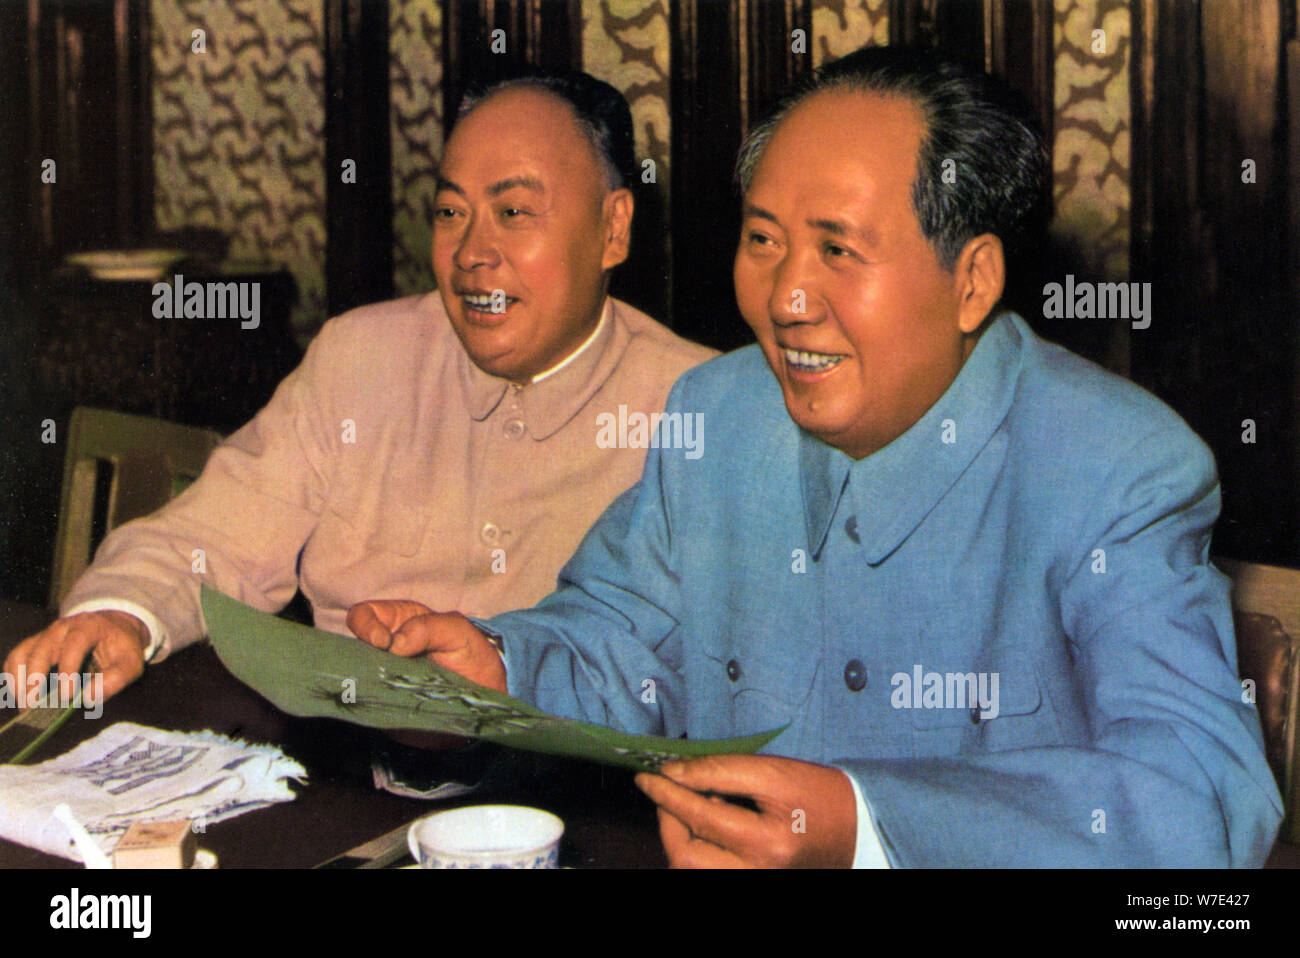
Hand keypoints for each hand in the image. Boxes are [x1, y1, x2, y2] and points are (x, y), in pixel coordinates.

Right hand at [3, 610, 148, 707]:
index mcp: (88, 627)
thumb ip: (115, 680)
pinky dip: (14, 677)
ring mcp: (45, 635)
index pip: (74, 646)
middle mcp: (62, 628)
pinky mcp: (35, 645)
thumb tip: (88, 699)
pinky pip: (16, 658)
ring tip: (25, 705)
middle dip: (35, 679)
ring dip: (19, 680)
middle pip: (41, 650)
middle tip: (34, 706)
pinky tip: (20, 696)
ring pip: (23, 654)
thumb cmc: (122, 648)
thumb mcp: (131, 663)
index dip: (68, 671)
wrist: (114, 628)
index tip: (65, 697)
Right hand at [346, 600, 505, 692]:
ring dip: (364, 682)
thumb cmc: (471, 656)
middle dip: (360, 657)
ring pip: (353, 676)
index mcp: (398, 622)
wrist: (483, 700)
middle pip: (349, 647)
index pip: (363, 615)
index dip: (365, 625)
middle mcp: (383, 649)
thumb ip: (429, 628)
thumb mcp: (458, 632)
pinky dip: (369, 704)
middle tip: (384, 669)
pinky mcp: (383, 705)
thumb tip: (394, 644)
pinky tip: (386, 705)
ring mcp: (381, 677)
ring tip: (388, 688)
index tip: (384, 643)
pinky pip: (364, 704)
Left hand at [634, 754, 857, 867]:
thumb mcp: (773, 773)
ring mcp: (754, 884)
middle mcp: (757, 874)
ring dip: (679, 838)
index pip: (700, 816)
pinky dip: (695, 850)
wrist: (856, 831)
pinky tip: (707, 826)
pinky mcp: (751, 883)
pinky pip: (708, 873)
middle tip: (666, 792)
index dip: (667, 794)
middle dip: (667, 823)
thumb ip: (721, 770)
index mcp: (767, 843)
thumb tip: (673, 773)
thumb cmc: (817, 795)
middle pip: (687, 858)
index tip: (646, 776)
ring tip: (693, 806)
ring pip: (692, 870)